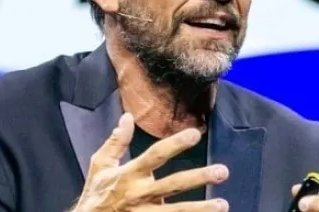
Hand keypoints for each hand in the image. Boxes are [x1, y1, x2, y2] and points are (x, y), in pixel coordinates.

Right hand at [70, 112, 229, 211]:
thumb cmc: (95, 194)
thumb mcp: (100, 164)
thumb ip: (116, 142)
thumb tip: (127, 116)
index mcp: (129, 174)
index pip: (155, 155)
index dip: (175, 144)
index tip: (196, 134)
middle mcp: (138, 195)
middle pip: (172, 185)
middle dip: (198, 178)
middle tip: (222, 171)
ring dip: (200, 209)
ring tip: (223, 205)